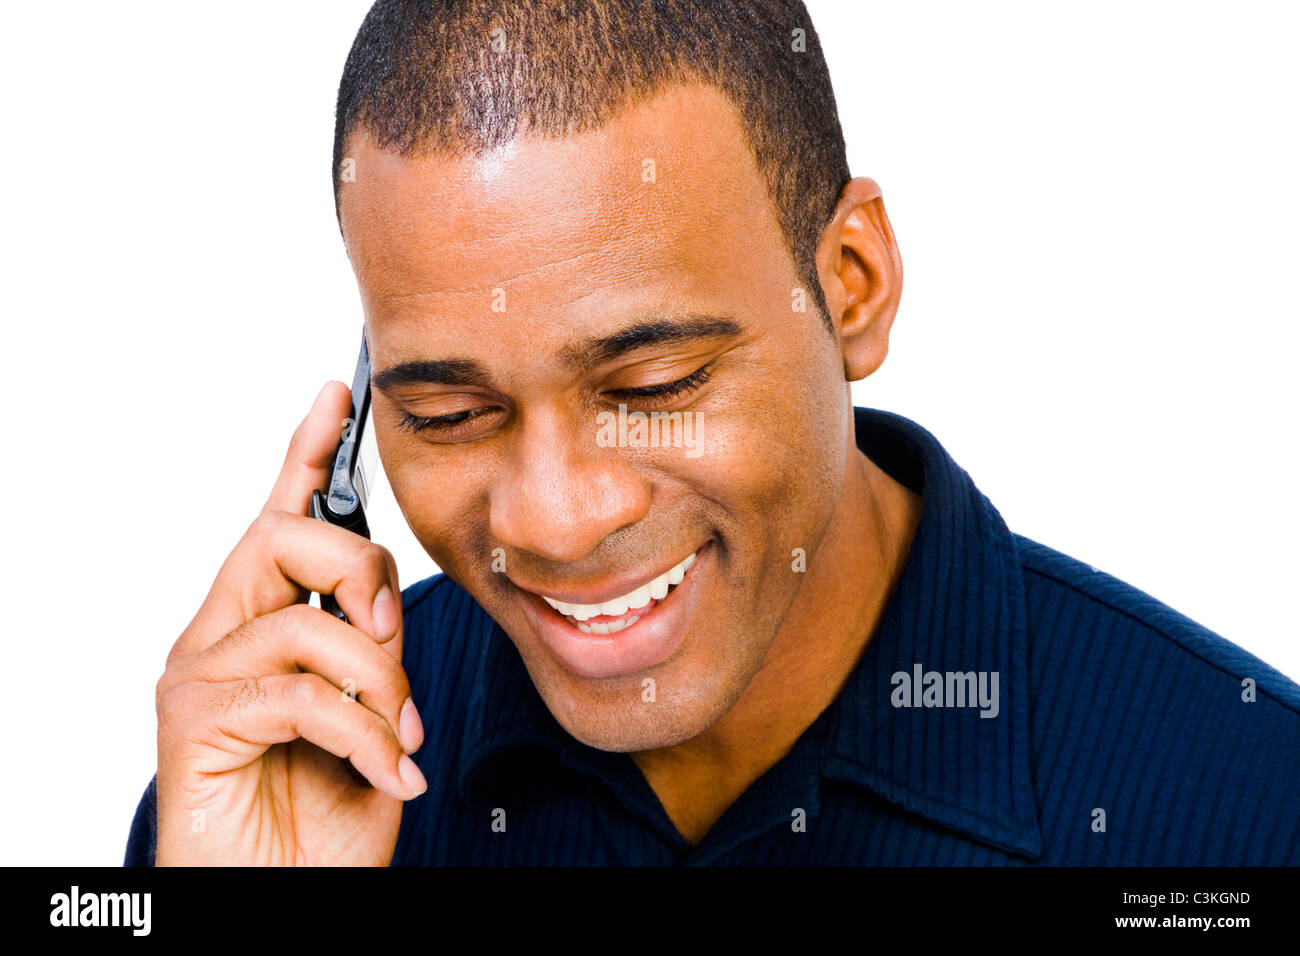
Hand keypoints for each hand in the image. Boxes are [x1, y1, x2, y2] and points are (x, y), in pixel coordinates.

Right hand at [154, 382, 424, 864]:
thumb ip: (370, 652)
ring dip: (376, 681)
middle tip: (393, 633)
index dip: (307, 452)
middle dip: (360, 572)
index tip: (338, 392)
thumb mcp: (372, 714)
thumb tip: (385, 608)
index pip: (282, 517)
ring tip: (396, 738)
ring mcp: (198, 674)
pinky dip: (362, 736)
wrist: (284, 897)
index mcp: (265, 621)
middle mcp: (219, 632)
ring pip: (303, 620)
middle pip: (282, 537)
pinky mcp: (190, 723)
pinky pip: (299, 695)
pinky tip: (385, 774)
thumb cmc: (323, 810)